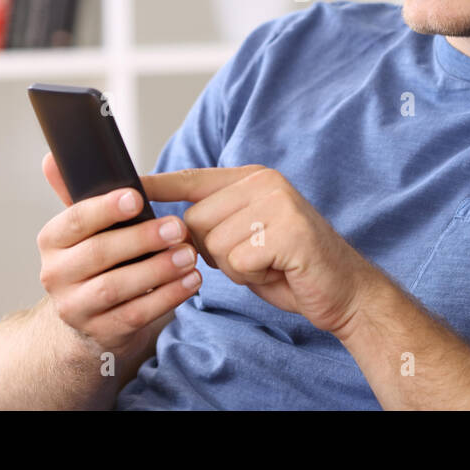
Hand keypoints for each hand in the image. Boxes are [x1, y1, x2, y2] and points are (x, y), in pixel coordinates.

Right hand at [36, 152, 200, 358]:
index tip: (137, 198)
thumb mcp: (84, 228)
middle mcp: (55, 275)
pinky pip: (136, 315)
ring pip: (116, 287)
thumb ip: (75, 193)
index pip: (75, 220)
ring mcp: (75, 308)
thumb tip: (52, 157)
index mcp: (52, 241)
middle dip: (141, 238)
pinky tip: (190, 281)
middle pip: (99, 254)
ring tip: (189, 255)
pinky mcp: (101, 333)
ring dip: (158, 270)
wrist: (87, 319)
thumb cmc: (96, 259)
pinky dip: (167, 297)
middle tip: (177, 227)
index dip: (106, 209)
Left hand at [142, 164, 379, 335]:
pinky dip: (252, 275)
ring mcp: (277, 202)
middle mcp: (264, 182)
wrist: (343, 291)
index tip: (126, 185)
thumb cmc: (289, 268)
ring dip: (234, 266)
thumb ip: (212, 225)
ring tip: (268, 263)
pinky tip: (278, 269)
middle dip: (213, 251)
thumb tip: (167, 227)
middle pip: (196, 220)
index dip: (157, 184)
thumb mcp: (244, 239)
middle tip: (253, 258)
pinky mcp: (287, 230)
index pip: (192, 178)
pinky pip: (238, 260)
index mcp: (252, 178)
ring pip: (214, 243)